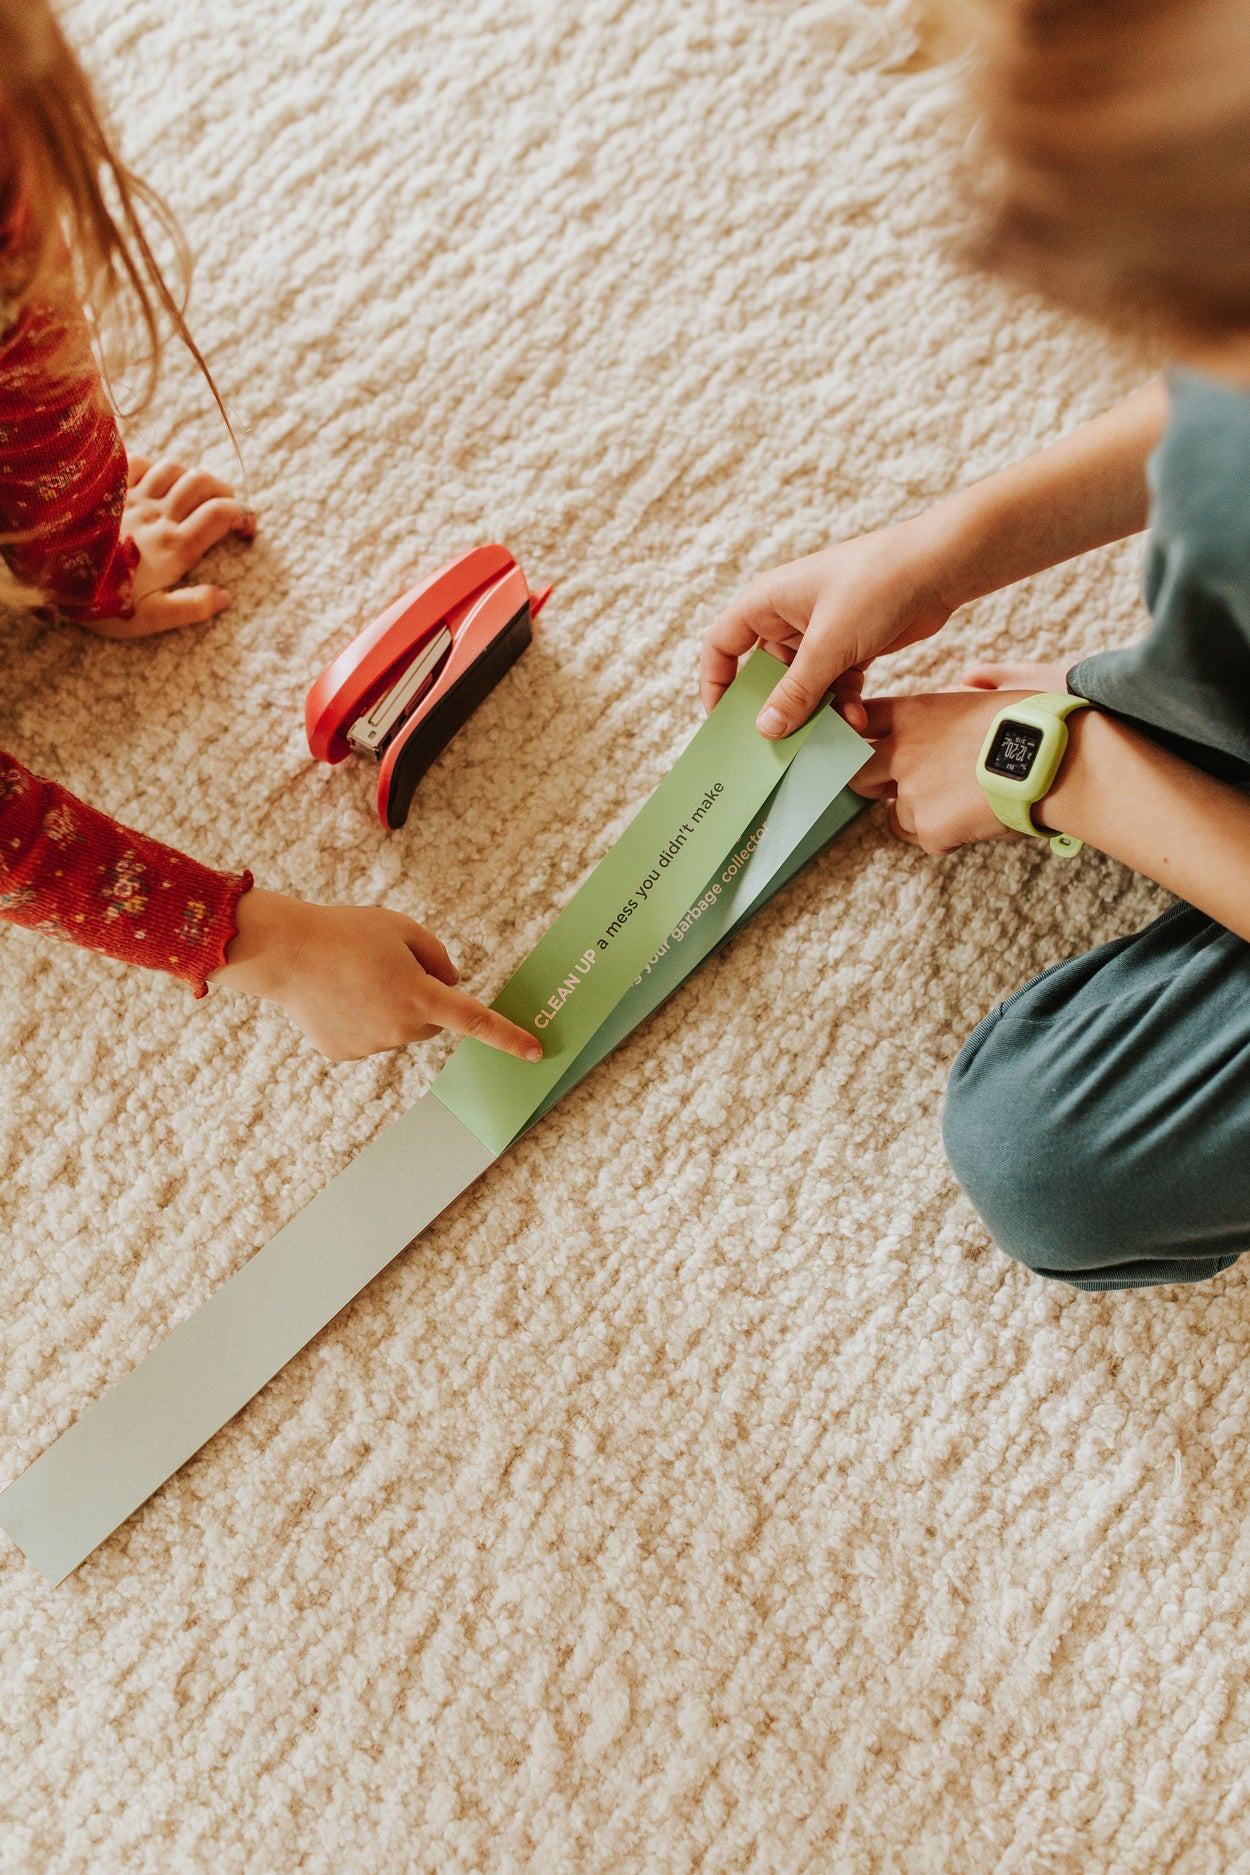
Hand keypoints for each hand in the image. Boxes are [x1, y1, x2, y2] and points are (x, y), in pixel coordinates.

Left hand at [86, 455, 256, 638]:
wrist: (53, 575)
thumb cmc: (103, 602)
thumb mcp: (151, 617)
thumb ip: (190, 607)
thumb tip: (224, 598)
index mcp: (174, 547)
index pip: (220, 515)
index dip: (243, 515)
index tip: (248, 528)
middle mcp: (157, 516)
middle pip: (202, 483)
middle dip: (224, 491)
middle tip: (228, 508)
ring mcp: (132, 499)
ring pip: (173, 468)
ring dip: (191, 477)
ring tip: (195, 494)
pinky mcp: (108, 492)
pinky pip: (137, 464)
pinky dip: (154, 468)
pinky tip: (156, 482)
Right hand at [209, 889, 542, 1063]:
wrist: (286, 952)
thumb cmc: (347, 931)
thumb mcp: (402, 928)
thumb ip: (437, 956)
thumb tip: (449, 985)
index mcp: (422, 996)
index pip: (477, 1021)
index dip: (509, 1037)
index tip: (536, 1052)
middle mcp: (401, 1028)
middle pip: (431, 1021)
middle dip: (421, 1000)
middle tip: (387, 968)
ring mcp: (372, 1045)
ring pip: (397, 1029)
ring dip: (387, 1008)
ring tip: (352, 977)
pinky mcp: (345, 1053)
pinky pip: (367, 1036)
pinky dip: (358, 1019)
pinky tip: (335, 996)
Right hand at [700, 515, 956, 736]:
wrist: (940, 565)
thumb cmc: (876, 584)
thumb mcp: (829, 643)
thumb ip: (796, 691)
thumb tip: (765, 730)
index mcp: (767, 601)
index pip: (721, 645)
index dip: (716, 684)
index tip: (724, 722)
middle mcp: (788, 617)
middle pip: (764, 673)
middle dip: (773, 708)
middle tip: (775, 745)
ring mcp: (820, 632)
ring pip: (803, 685)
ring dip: (815, 712)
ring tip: (829, 736)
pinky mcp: (851, 646)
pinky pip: (835, 685)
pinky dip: (843, 704)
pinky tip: (857, 721)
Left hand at [851, 690, 1031, 853]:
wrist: (1054, 760)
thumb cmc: (1032, 723)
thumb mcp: (986, 695)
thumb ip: (959, 698)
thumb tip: (972, 677)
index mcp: (914, 713)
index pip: (862, 720)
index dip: (858, 735)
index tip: (864, 745)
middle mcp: (903, 751)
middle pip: (858, 774)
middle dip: (874, 785)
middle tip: (903, 789)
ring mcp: (912, 791)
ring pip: (899, 814)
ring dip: (925, 814)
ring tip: (969, 802)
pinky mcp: (929, 827)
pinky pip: (928, 839)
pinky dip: (950, 836)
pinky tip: (979, 819)